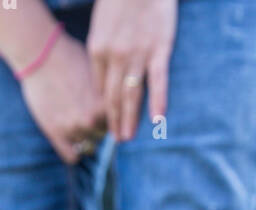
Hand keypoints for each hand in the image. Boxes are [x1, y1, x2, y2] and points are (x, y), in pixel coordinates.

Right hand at [20, 30, 107, 164]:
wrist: (38, 54)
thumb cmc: (69, 57)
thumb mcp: (97, 71)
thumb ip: (108, 93)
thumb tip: (119, 105)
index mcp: (104, 104)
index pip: (118, 123)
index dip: (114, 118)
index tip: (108, 115)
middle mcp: (90, 120)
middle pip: (102, 134)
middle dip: (98, 126)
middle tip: (87, 114)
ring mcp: (72, 128)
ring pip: (88, 145)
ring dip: (84, 135)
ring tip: (74, 119)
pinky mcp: (55, 134)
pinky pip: (72, 157)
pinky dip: (74, 152)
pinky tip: (72, 141)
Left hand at [86, 0, 177, 140]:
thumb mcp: (102, 23)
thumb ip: (103, 49)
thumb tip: (105, 74)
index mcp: (97, 49)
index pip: (99, 87)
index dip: (103, 107)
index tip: (107, 122)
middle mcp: (114, 56)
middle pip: (112, 97)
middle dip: (113, 121)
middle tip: (117, 140)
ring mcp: (137, 54)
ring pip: (131, 94)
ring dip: (129, 119)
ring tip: (128, 138)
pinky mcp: (158, 49)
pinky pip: (157, 81)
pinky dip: (158, 101)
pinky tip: (157, 120)